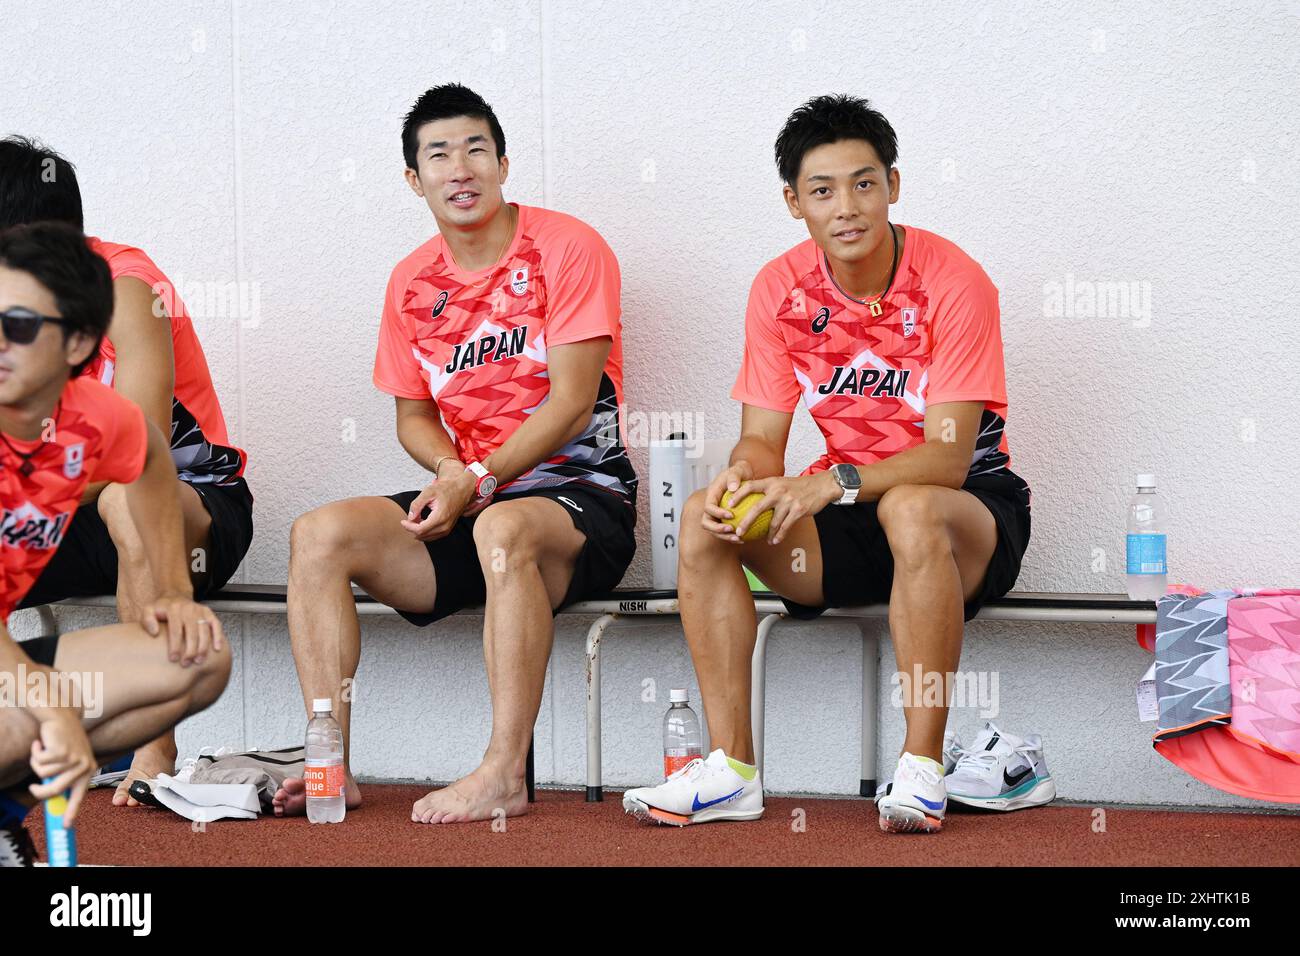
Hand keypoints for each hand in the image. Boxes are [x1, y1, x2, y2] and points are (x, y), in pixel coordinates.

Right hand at [27, 711, 94, 825]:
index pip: (79, 796)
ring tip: (43, 752)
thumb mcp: (66, 762)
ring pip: (44, 775)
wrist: (61, 717)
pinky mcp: (63, 750)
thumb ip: (62, 778)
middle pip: (55, 790)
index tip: (65, 827)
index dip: (71, 812)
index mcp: (87, 771)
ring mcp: (74, 758)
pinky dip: (36, 753)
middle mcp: (84, 766)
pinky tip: (42, 744)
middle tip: (32, 787)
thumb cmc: (62, 741)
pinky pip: (40, 763)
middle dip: (39, 791)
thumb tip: (52, 800)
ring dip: (37, 763)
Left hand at [142, 595, 224, 666]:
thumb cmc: (161, 608)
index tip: (173, 659)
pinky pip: (216, 625)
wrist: (175, 596)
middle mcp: (189, 609)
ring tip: (198, 661)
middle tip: (186, 663)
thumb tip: (154, 633)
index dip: (175, 646)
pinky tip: (217, 649)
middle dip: (190, 650)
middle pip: (192, 633)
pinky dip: (218, 636)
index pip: (176, 631)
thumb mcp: (149, 610)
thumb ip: (147, 620)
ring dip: (203, 647)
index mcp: (174, 609)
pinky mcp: (208, 613)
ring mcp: (200, 611)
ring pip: (204, 631)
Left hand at [400, 464, 476, 540]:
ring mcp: (447, 529)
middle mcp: (445, 526)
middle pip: (422, 535)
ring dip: (418, 531)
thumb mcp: (428, 492)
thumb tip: (410, 517)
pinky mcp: (447, 530)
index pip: (420, 529)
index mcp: (440, 517)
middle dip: (412, 528)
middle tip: (407, 519)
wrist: (461, 489)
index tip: (403, 521)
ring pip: (427, 537)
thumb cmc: (446, 489)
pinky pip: (432, 536)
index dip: (409, 527)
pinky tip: (421, 522)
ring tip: (414, 519)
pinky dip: (424, 532)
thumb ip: (417, 505)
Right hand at [700, 460, 754, 542]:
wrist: (742, 476)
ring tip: (739, 539)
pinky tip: (744, 539)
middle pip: (706, 522)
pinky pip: (724, 531)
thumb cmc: (739, 472)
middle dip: (717, 529)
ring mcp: (716, 514)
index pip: (708, 507)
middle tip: (732, 530)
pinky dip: (732, 537)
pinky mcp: (724, 520)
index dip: (717, 513)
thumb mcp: (737, 470)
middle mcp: (712, 506)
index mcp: (711, 495)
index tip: (731, 515)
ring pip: (714, 530)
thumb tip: (733, 488)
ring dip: (725, 537)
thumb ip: (734, 477)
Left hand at [726, 470, 839, 544]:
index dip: (737, 495)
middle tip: (738, 532)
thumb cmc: (800, 486)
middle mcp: (778, 491)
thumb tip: (751, 499)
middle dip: (746, 522)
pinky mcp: (798, 510)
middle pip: (757, 508)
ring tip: (762, 540)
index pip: (750, 486)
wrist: (822, 486)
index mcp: (772, 482)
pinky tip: (774, 541)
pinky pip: (785, 527)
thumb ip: (768, 489)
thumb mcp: (782, 482)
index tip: (728, 504)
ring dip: (766, 534)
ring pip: (773, 522)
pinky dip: (779, 536)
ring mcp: (788, 501)